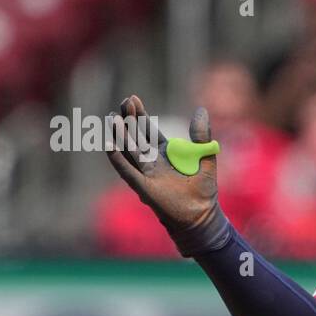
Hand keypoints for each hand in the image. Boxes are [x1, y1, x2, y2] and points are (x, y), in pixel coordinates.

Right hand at [105, 94, 229, 256]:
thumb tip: (201, 110)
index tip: (132, 98)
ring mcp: (146, 174)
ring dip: (121, 136)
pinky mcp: (144, 188)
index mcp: (165, 153)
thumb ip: (202, 136)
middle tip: (123, 102)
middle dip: (129, 120)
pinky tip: (110, 145)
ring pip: (129, 151)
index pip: (148, 130)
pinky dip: (118, 160)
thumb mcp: (205, 157)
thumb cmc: (203, 191)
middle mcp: (152, 162)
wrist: (202, 217)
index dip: (140, 115)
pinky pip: (128, 172)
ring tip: (113, 118)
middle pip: (136, 137)